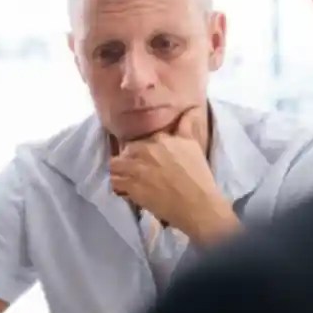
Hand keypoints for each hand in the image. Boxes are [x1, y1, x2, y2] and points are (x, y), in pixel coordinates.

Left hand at [109, 107, 238, 246]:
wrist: (197, 204)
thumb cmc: (198, 176)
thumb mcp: (193, 145)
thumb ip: (187, 125)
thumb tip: (190, 109)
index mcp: (160, 138)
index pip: (140, 139)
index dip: (141, 151)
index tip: (145, 159)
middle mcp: (145, 149)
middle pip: (126, 151)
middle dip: (129, 160)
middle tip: (136, 172)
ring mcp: (136, 167)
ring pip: (115, 165)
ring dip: (120, 172)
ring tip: (128, 180)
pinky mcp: (131, 185)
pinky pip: (114, 181)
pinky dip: (118, 186)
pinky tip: (126, 191)